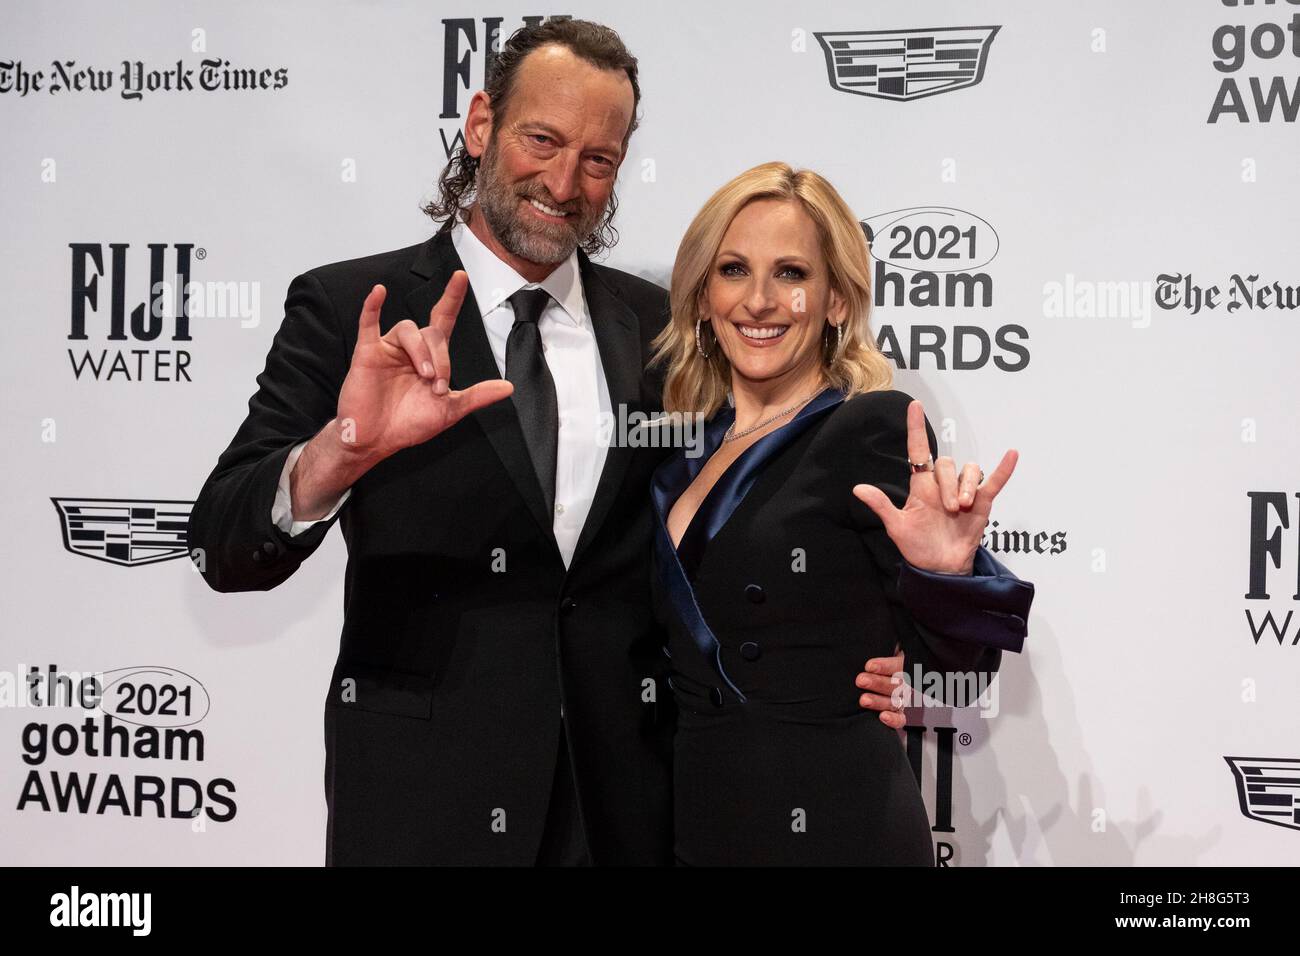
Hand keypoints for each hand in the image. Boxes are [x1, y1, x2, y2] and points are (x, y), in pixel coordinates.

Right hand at [334, 272, 512, 460]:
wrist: (377, 440)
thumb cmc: (408, 424)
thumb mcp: (450, 410)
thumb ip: (478, 396)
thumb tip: (509, 387)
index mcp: (431, 358)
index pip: (444, 320)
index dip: (452, 299)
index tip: (461, 278)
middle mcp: (411, 349)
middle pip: (432, 333)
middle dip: (441, 359)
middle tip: (437, 384)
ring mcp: (389, 349)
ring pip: (409, 329)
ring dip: (421, 351)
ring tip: (424, 376)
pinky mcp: (368, 353)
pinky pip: (368, 322)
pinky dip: (373, 306)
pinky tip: (379, 293)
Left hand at [852, 399, 1016, 574]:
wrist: (940, 568)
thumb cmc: (918, 547)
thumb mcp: (897, 527)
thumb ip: (882, 506)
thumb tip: (857, 488)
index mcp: (921, 486)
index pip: (918, 450)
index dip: (915, 428)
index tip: (914, 405)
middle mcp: (942, 485)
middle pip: (946, 464)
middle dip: (948, 484)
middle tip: (950, 508)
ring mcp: (964, 492)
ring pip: (969, 469)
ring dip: (966, 485)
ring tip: (963, 506)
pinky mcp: (982, 503)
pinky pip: (994, 481)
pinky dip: (1004, 469)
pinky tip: (1012, 454)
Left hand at [856, 648, 908, 728]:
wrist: (915, 678)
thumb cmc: (897, 658)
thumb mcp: (897, 646)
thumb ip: (889, 641)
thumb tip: (871, 621)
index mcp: (909, 664)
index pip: (899, 665)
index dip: (885, 666)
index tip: (869, 665)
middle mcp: (910, 682)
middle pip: (896, 684)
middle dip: (877, 683)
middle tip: (860, 680)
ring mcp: (908, 699)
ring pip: (896, 701)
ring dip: (879, 702)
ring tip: (863, 700)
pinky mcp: (905, 713)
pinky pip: (902, 719)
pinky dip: (894, 720)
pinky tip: (882, 717)